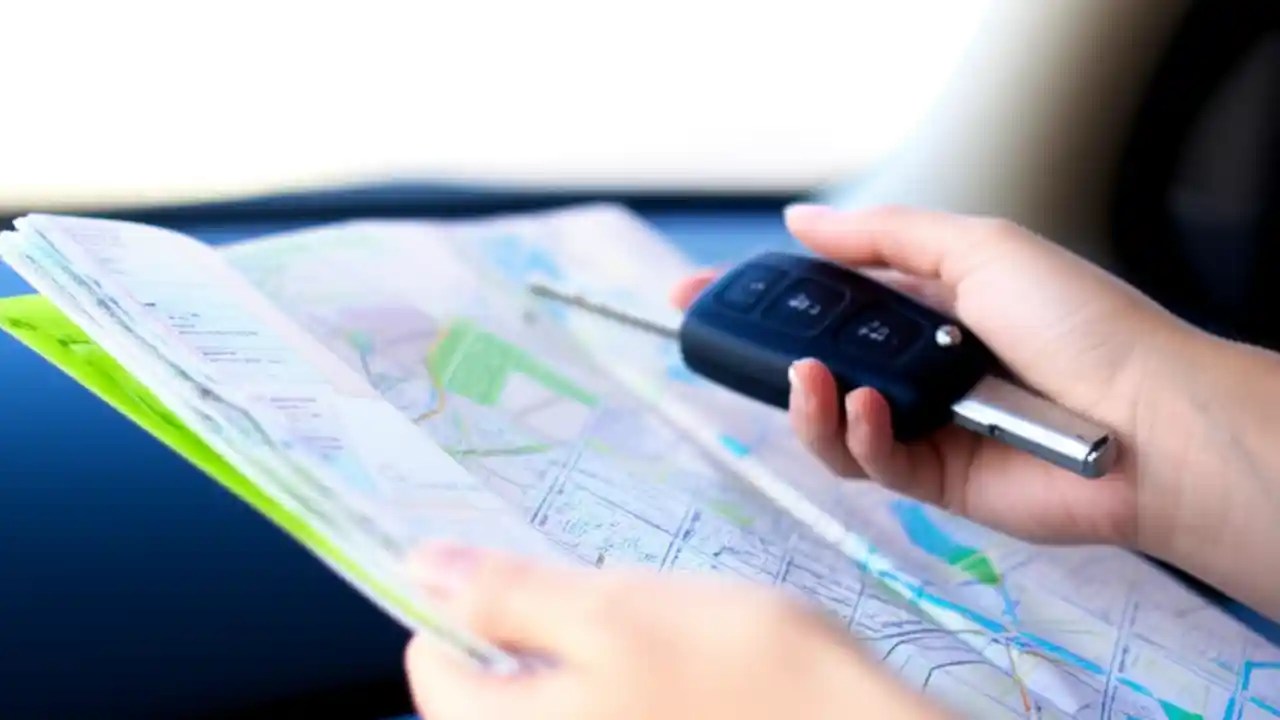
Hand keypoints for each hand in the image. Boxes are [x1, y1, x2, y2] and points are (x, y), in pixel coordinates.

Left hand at [403, 544, 951, 719]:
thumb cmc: (743, 670)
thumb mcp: (615, 610)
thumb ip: (509, 597)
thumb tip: (421, 569)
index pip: (433, 670)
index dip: (461, 605)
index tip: (514, 574)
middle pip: (488, 695)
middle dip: (529, 634)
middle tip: (607, 603)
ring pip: (554, 703)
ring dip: (580, 660)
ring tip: (654, 634)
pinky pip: (603, 715)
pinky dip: (619, 686)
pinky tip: (677, 671)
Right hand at [672, 205, 1279, 618]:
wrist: (1146, 420)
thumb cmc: (1078, 324)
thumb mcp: (977, 247)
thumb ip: (882, 238)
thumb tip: (800, 223)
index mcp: (927, 305)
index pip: (825, 297)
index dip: (762, 296)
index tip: (700, 292)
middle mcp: (917, 366)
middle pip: (814, 360)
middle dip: (757, 350)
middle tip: (705, 334)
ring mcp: (922, 424)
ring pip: (829, 419)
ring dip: (807, 400)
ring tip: (809, 377)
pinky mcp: (933, 479)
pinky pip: (871, 460)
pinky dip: (860, 436)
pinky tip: (873, 410)